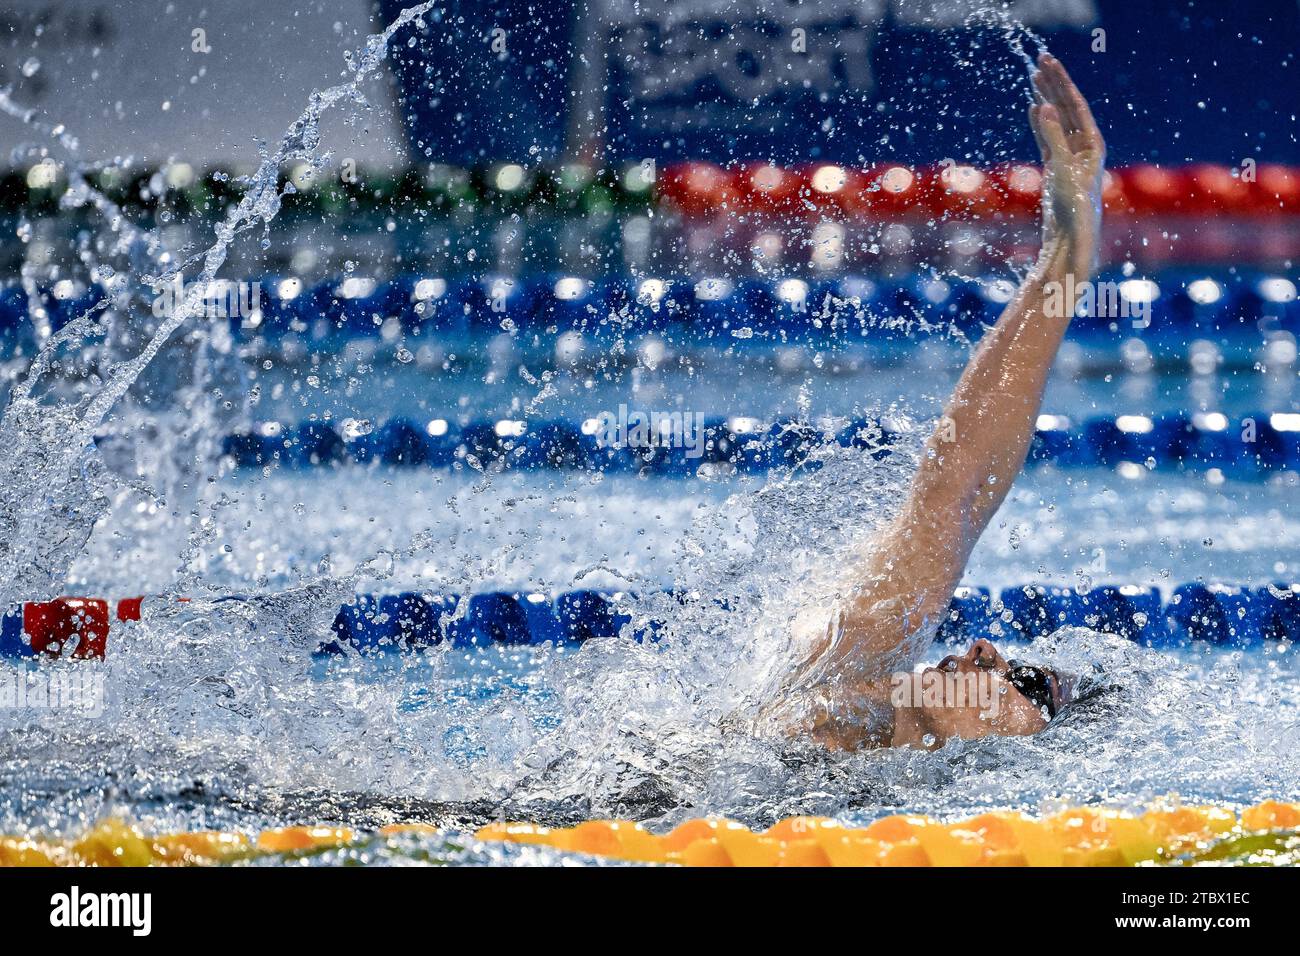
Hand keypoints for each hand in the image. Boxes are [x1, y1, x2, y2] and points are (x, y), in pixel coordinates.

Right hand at [1029, 54, 1104, 262]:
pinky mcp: (1057, 169)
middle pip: (1069, 108)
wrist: (1070, 239)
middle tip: (1042, 60)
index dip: (1062, 83)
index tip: (1048, 63)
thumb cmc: (1073, 207)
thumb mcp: (1063, 169)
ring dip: (1048, 99)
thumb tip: (1044, 105)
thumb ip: (1053, 135)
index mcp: (1093, 144)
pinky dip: (1041, 123)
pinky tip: (1034, 108)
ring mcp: (1070, 157)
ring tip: (1036, 77)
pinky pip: (1049, 138)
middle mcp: (1085, 148)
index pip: (1076, 105)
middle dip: (1055, 85)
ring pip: (1058, 121)